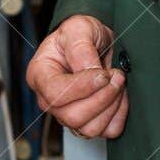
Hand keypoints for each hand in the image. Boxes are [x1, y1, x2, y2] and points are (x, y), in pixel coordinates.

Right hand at [26, 14, 127, 138]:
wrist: (95, 40)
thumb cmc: (80, 34)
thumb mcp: (78, 28)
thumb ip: (80, 48)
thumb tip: (91, 72)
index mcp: (40, 75)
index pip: (55, 94)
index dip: (82, 87)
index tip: (103, 73)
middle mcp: (50, 100)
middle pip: (73, 117)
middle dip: (102, 97)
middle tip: (117, 75)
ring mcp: (67, 114)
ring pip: (89, 128)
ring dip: (112, 105)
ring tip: (118, 82)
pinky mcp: (88, 122)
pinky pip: (106, 131)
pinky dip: (119, 115)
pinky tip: (119, 96)